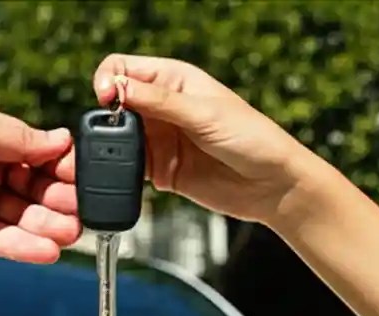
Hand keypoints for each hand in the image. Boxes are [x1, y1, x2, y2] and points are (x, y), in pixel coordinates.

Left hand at [0, 97, 79, 262]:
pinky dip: (25, 246)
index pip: (39, 152)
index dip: (62, 165)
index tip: (84, 176)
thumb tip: (60, 140)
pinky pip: (2, 240)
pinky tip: (46, 250)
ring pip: (23, 216)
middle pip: (37, 187)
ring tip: (67, 233)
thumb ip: (19, 139)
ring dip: (48, 225)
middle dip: (60, 199)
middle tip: (80, 210)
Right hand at [92, 54, 316, 226]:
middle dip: (105, 114)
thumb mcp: (204, 113)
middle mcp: (163, 108)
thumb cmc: (254, 139)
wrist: (273, 185)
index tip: (107, 98)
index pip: (124, 68)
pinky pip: (130, 168)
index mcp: (175, 79)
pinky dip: (120, 171)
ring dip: (110, 145)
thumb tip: (117, 87)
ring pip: (118, 137)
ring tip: (111, 154)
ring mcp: (161, 139)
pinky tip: (121, 173)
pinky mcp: (161, 169)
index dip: (108, 80)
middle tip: (107, 132)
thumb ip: (160, 102)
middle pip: (115, 103)